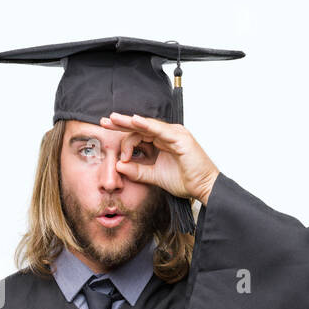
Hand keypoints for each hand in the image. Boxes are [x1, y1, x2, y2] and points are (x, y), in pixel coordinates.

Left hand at [99, 112, 219, 204]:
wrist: (204, 189)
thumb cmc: (186, 181)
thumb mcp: (155, 176)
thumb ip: (137, 171)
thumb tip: (118, 166)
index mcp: (164, 141)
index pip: (140, 134)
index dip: (125, 139)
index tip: (118, 155)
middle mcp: (169, 134)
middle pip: (141, 126)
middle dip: (122, 124)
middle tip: (105, 122)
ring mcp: (175, 134)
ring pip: (148, 125)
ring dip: (130, 122)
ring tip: (114, 120)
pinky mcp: (180, 138)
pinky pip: (160, 129)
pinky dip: (147, 124)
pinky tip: (134, 121)